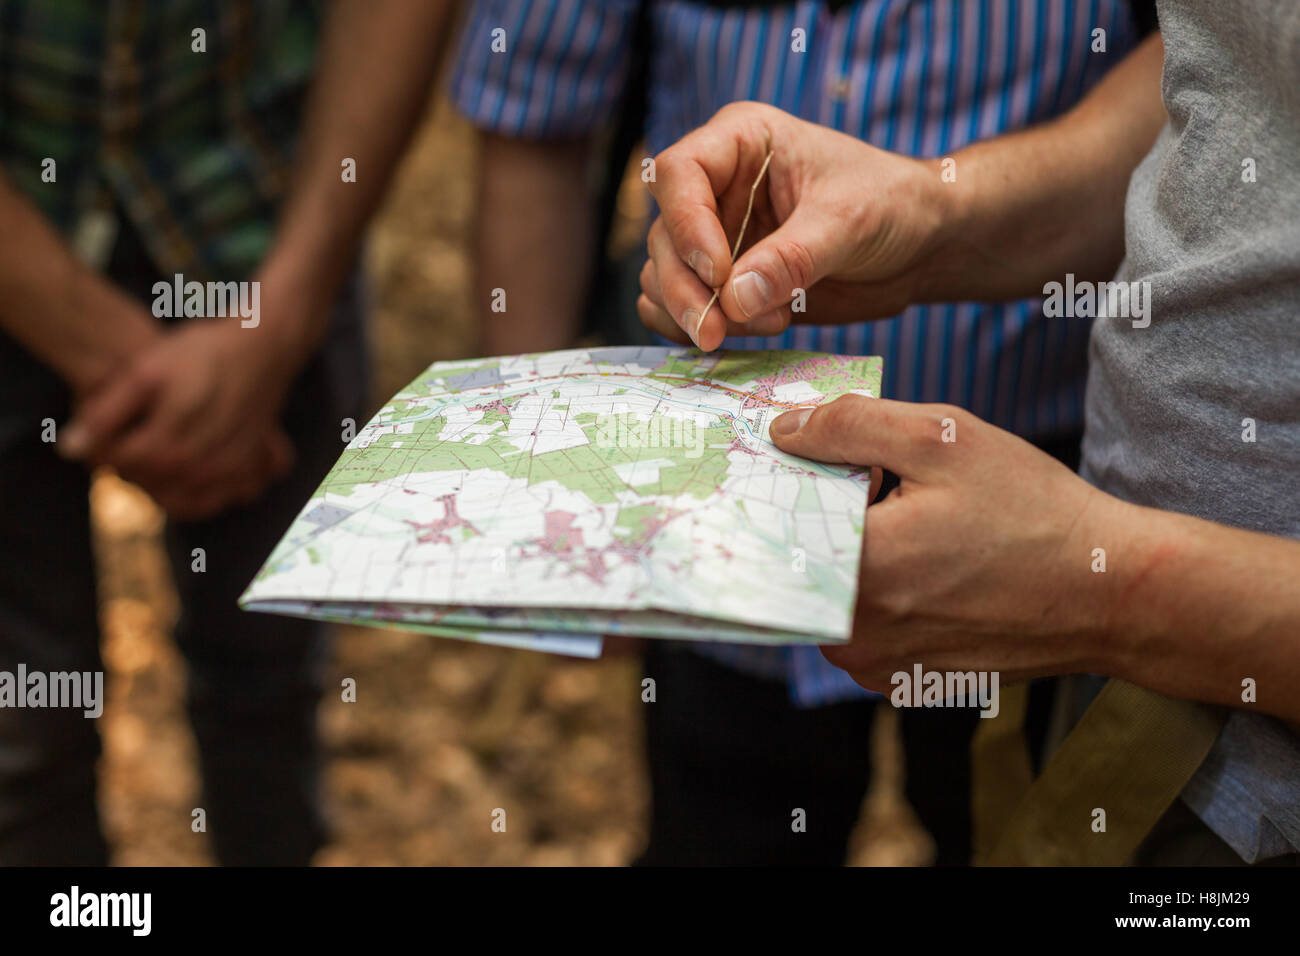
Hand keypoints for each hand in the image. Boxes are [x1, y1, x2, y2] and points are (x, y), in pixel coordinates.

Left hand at [61, 317, 298, 520]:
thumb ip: (104, 412)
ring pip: (179, 502)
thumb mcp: (144, 371)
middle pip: (146, 484)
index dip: (101, 444)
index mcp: (167, 448)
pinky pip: (217, 501)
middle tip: (129, 435)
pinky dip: (198, 497)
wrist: (263, 346)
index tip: (102, 427)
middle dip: (129, 464)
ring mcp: (228, 474)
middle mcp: (199, 469)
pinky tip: (189, 475)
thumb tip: (70, 448)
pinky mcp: (250, 470)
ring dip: (160, 486)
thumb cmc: (201, 354)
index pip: (115, 463)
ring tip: (155, 456)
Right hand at [638, 101, 951, 349]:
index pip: (679, 173)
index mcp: (741, 142)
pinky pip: (681, 309)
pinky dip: (697, 330)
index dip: (686, 226)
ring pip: (663, 277)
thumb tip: (734, 300)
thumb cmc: (892, 205)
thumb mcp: (849, 222)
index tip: (719, 275)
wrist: (920, 245)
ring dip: (697, 314)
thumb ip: (792, 259)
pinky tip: (745, 336)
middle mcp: (717, 187)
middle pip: (663, 236)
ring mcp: (716, 236)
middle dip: (685, 289)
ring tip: (768, 322)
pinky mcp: (724, 283)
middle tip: (717, 330)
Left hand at [768, 396, 1132, 691]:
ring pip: (830, 594)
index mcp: (857, 570)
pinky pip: (861, 627)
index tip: (837, 464)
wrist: (1108, 592)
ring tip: (922, 535)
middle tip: (889, 493)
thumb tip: (784, 429)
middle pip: (805, 557)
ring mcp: (875, 665)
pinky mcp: (900, 681)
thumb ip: (850, 426)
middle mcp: (853, 632)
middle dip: (835, 518)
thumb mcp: (942, 440)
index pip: (785, 516)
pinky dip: (881, 596)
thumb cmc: (1033, 512)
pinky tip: (934, 572)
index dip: (806, 480)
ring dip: (858, 559)